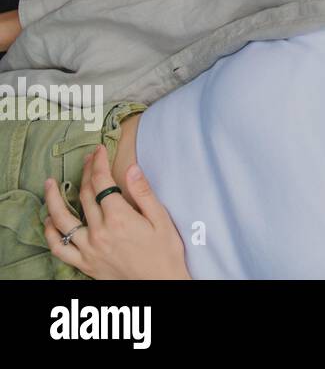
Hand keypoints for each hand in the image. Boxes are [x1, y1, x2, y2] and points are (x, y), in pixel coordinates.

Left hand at [43, 145, 189, 279]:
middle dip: (85, 172)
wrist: (160, 283)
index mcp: (120, 219)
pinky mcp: (84, 263)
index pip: (102, 183)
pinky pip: (59, 247)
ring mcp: (89, 248)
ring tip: (49, 184)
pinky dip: (50, 232)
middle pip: (84, 195)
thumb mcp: (161, 219)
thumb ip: (144, 193)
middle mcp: (100, 232)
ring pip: (62, 219)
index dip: (99, 163)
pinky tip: (49, 221)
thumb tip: (131, 168)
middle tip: (88, 159)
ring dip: (53, 198)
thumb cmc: (165, 252)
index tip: (99, 151)